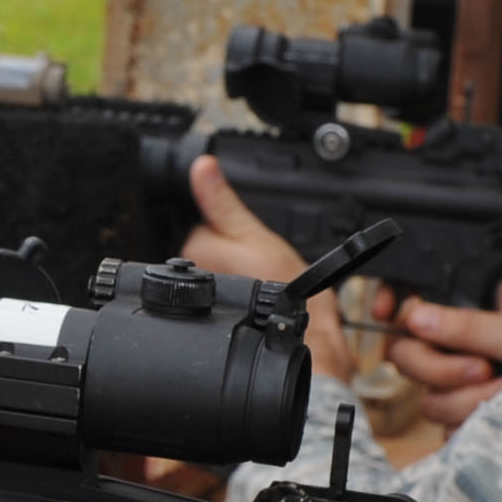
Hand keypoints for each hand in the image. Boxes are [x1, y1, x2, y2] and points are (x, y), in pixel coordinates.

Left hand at [184, 155, 347, 373]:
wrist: (306, 334)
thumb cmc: (287, 288)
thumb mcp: (256, 234)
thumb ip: (222, 202)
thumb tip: (201, 167)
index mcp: (197, 248)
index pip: (204, 222)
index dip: (231, 229)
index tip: (250, 241)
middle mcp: (195, 272)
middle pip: (209, 244)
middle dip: (232, 249)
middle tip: (258, 261)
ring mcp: (206, 293)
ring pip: (220, 263)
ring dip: (238, 267)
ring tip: (261, 277)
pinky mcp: (217, 309)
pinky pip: (226, 284)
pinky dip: (240, 285)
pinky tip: (257, 291)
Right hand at [369, 288, 501, 431]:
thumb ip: (464, 326)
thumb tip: (416, 318)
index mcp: (456, 327)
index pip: (403, 319)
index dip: (391, 314)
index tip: (385, 310)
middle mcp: (449, 358)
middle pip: (405, 361)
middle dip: (442, 367)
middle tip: (481, 368)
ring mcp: (456, 395)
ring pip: (431, 403)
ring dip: (468, 401)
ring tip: (500, 394)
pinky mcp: (465, 430)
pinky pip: (449, 434)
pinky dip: (474, 427)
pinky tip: (496, 417)